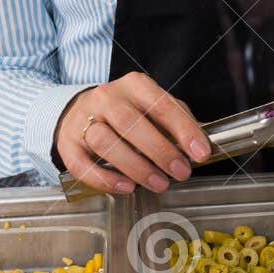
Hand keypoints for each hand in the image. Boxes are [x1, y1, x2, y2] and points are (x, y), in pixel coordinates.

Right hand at [54, 73, 209, 193]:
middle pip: (132, 123)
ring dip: (135, 166)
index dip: (184, 130)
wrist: (80, 111)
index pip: (162, 105)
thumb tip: (206, 144)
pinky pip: (82, 164)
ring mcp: (83, 119)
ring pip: (106, 142)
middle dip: (161, 151)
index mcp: (135, 85)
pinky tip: (126, 187)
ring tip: (159, 183)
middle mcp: (106, 97)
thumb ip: (179, 121)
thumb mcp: (154, 107)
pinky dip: (105, 179)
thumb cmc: (128, 112)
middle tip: (181, 172)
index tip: (201, 153)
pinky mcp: (67, 143)